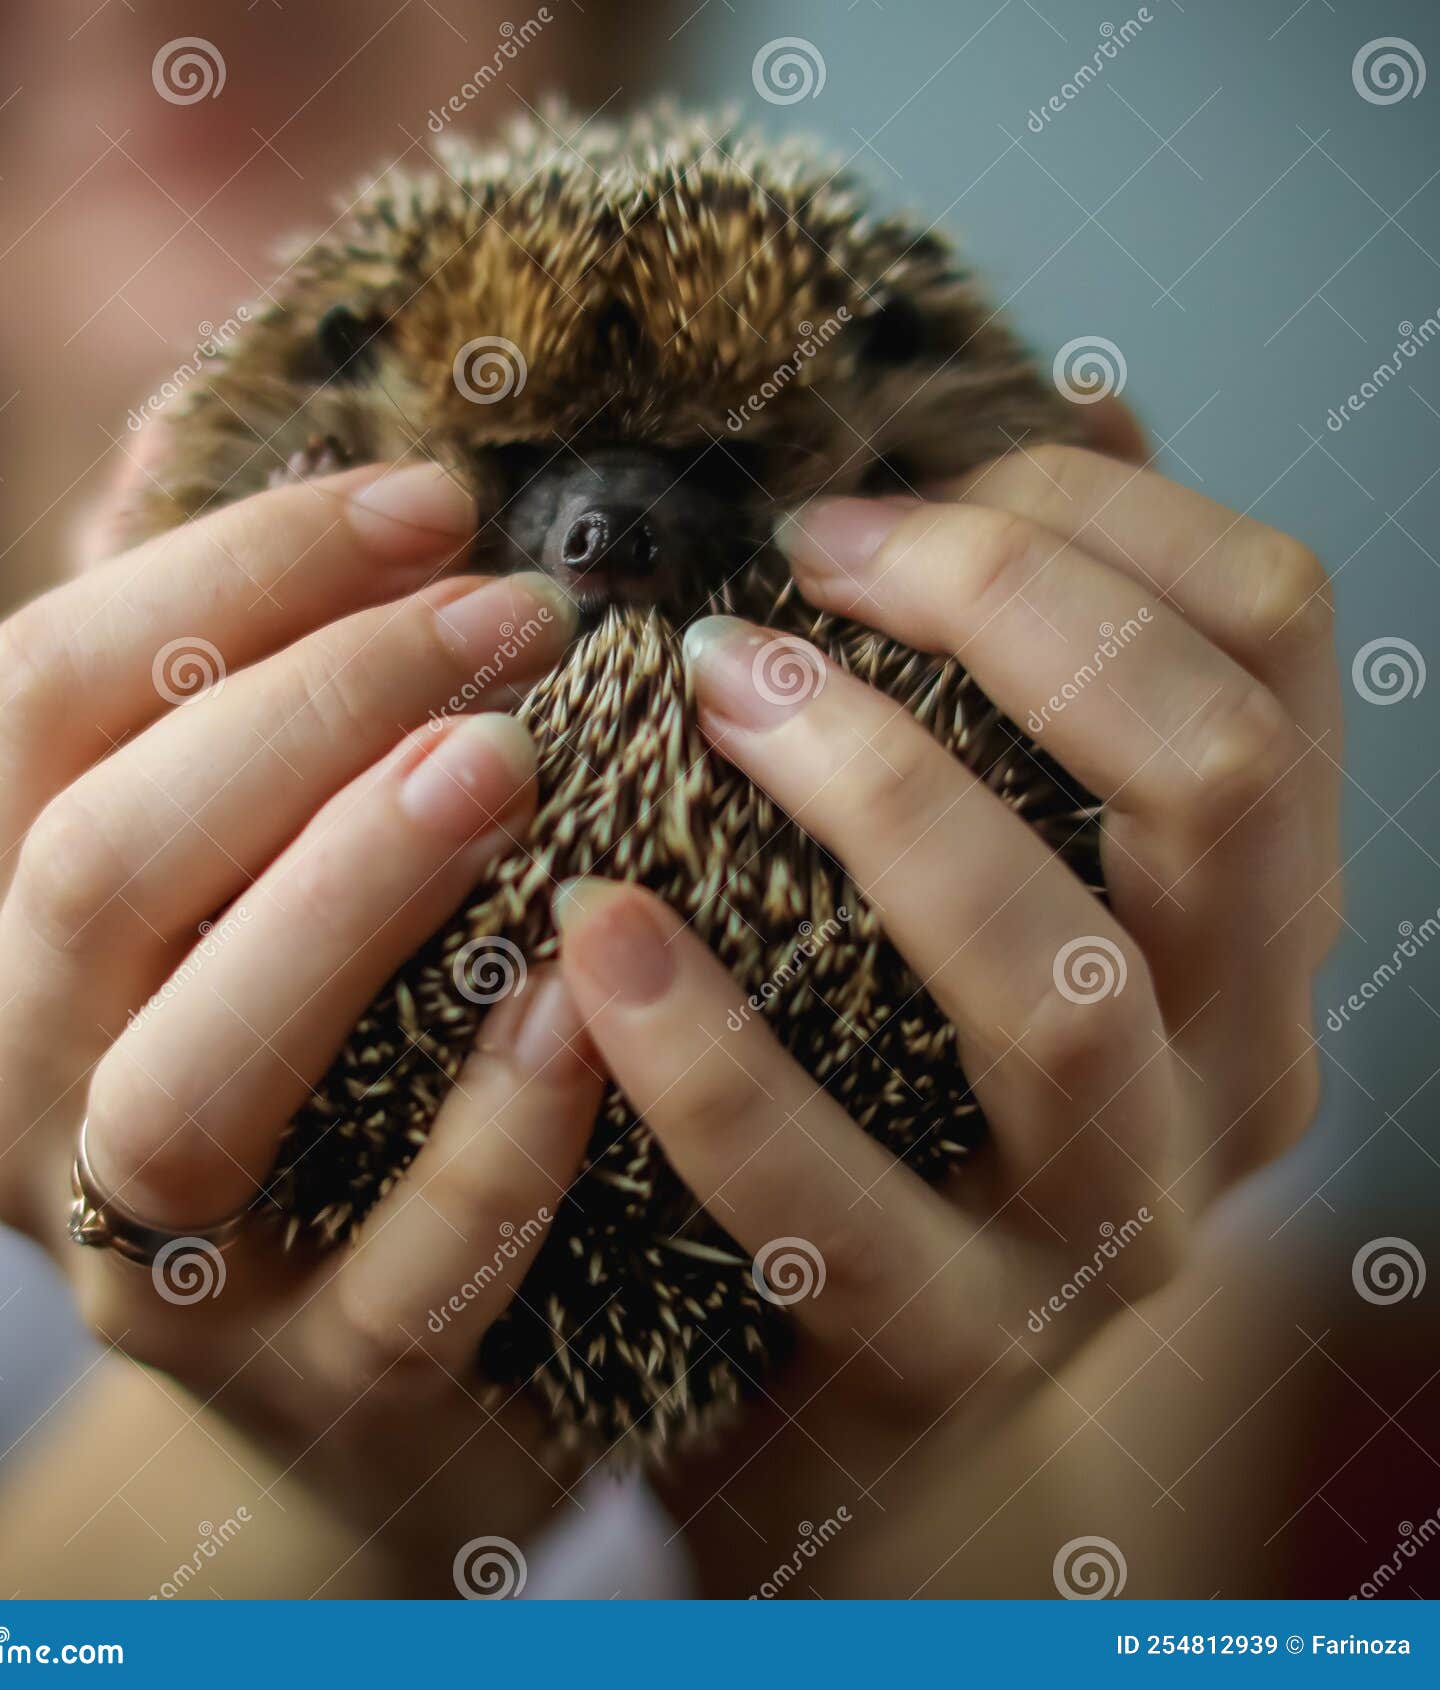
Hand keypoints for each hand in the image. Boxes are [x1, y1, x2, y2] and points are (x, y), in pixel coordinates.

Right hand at [0, 460, 603, 1587]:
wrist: (391, 1381)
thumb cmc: (332, 1078)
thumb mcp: (240, 881)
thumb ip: (198, 684)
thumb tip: (169, 441)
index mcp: (0, 943)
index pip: (44, 705)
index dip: (230, 572)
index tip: (437, 498)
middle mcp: (30, 1104)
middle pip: (95, 872)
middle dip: (308, 709)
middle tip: (513, 615)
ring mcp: (158, 1280)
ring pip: (185, 1083)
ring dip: (345, 896)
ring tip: (508, 759)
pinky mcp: (323, 1397)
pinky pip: (395, 1272)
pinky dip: (493, 1131)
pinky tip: (580, 998)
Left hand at [548, 442, 1338, 1590]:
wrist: (852, 1380)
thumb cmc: (899, 1067)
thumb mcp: (991, 866)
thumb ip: (1033, 677)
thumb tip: (1064, 413)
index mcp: (1257, 903)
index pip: (1273, 638)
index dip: (1090, 516)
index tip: (879, 501)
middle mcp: (1240, 1056)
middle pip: (1215, 775)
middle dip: (1004, 615)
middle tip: (798, 560)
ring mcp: (1110, 1220)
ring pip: (1064, 984)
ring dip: (879, 796)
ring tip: (709, 690)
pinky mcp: (950, 1350)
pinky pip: (835, 1202)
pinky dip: (708, 1052)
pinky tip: (591, 932)